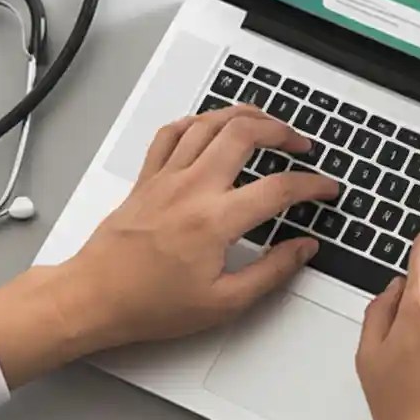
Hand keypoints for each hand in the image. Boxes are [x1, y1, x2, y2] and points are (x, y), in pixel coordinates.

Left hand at [0, 105, 339, 387]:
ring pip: (209, 123)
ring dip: (244, 116)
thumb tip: (303, 249)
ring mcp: (166, 178)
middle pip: (244, 133)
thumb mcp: (225, 303)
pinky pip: (172, 134)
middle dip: (281, 131)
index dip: (313, 185)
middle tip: (300, 144)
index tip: (326, 189)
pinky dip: (197, 122)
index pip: (279, 188)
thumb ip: (273, 272)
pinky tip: (212, 126)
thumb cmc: (150, 304)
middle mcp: (191, 190)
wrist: (93, 299)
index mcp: (215, 221)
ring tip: (267, 123)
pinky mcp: (147, 178)